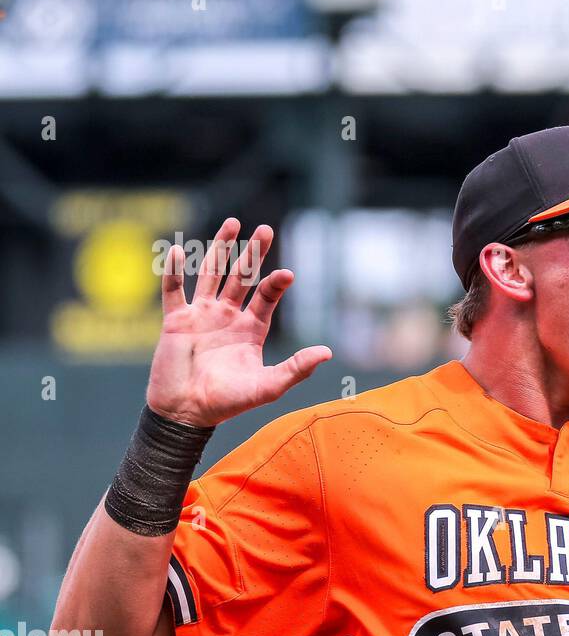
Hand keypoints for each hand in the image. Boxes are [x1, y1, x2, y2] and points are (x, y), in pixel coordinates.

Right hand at [146, 218, 331, 427]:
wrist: (186, 413)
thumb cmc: (228, 402)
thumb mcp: (268, 386)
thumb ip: (297, 369)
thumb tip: (328, 352)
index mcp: (251, 329)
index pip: (266, 296)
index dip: (275, 283)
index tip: (286, 274)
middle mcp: (227, 317)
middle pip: (242, 277)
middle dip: (253, 253)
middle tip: (266, 229)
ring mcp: (201, 315)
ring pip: (211, 273)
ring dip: (220, 248)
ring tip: (233, 223)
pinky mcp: (175, 321)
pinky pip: (173, 290)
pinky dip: (173, 271)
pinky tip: (177, 250)